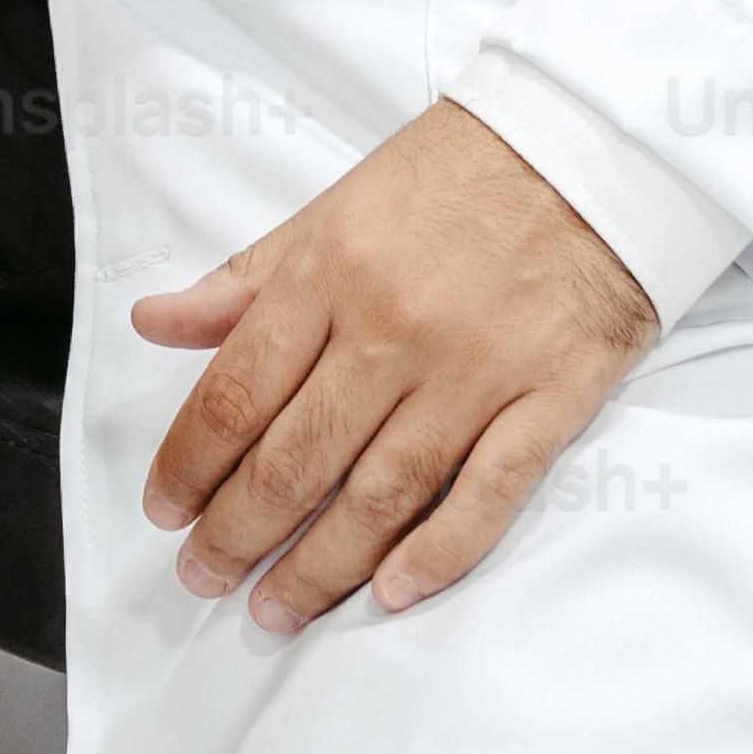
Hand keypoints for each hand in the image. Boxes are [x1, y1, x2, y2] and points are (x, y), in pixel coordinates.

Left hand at [131, 99, 657, 634]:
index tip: (165, 509)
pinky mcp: (552, 394)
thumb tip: (160, 322)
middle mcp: (395, 326)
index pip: (238, 391)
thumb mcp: (336, 204)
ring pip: (382, 493)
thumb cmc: (460, 171)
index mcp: (333, 270)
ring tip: (277, 608)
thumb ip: (247, 278)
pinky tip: (392, 591)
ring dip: (320, 565)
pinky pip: (489, 492)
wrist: (592, 144)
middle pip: (298, 458)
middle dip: (237, 533)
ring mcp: (478, 367)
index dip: (190, 463)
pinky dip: (439, 551)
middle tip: (204, 577)